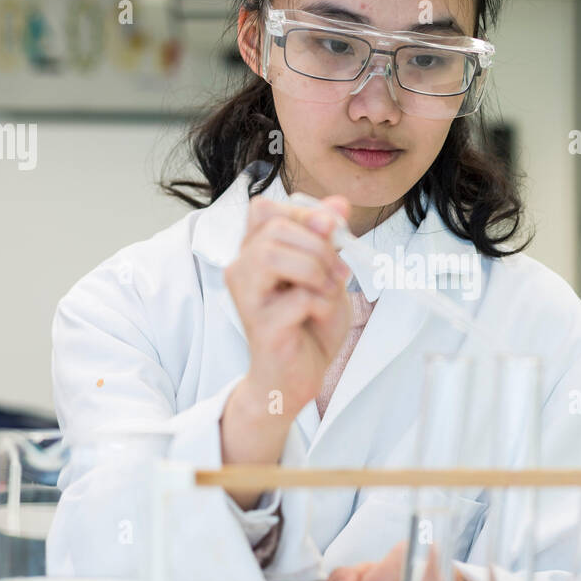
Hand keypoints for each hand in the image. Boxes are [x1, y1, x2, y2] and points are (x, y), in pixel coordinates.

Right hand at [225, 192, 352, 417]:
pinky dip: (322, 304)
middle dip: (318, 246)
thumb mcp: (328, 273)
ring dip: (316, 270)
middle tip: (337, 272)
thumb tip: (339, 204)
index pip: (264, 208)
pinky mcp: (260, 324)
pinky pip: (299, 297)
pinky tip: (319, 317)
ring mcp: (247, 297)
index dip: (302, 214)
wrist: (299, 377)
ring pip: (274, 255)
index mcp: (255, 252)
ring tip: (328, 291)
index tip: (330, 231)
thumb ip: (329, 238)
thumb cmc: (309, 325)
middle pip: (274, 229)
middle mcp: (241, 270)